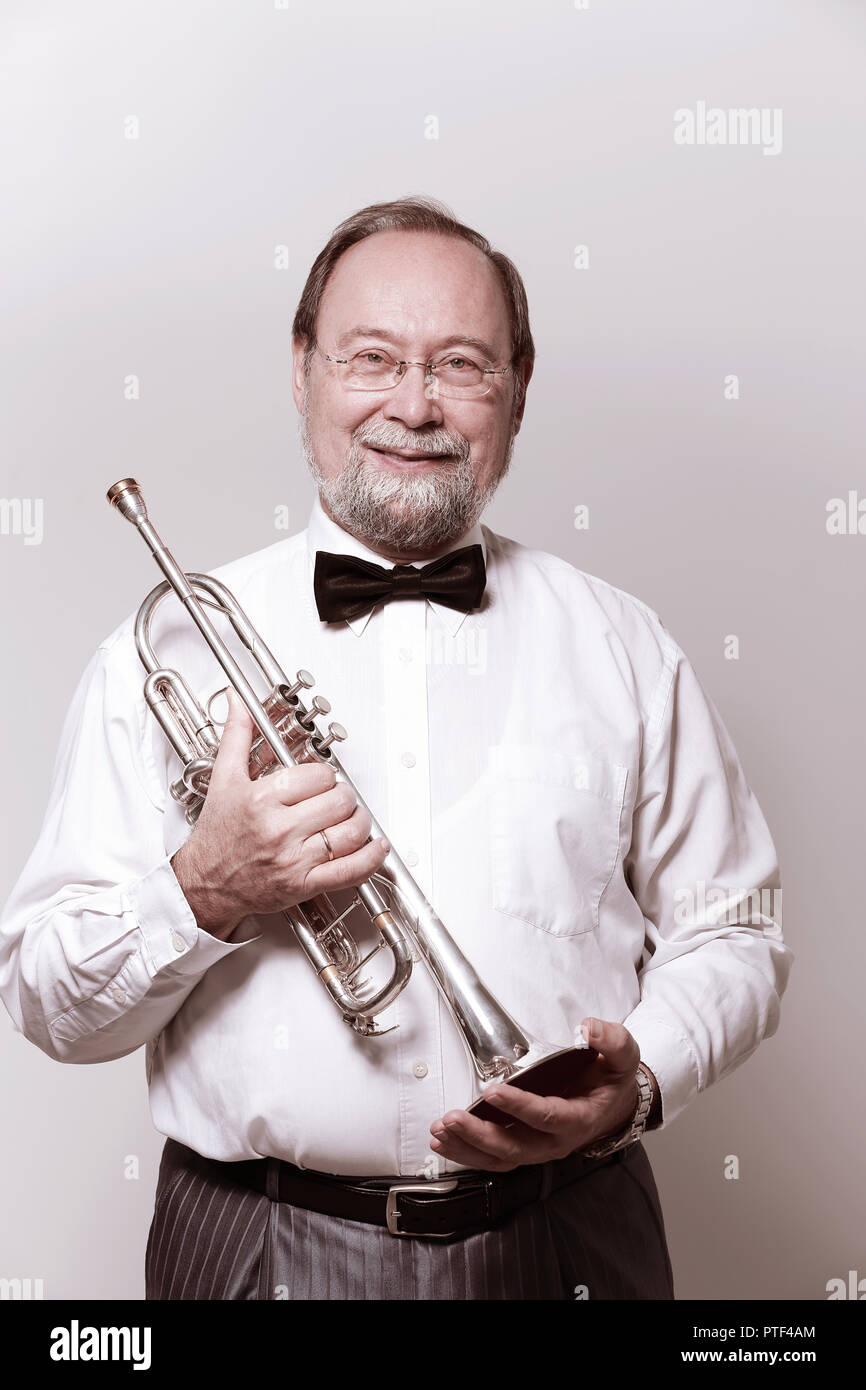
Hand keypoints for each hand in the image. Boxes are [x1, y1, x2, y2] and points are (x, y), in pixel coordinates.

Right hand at [171, 689, 389, 938]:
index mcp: (262, 799)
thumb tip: (238, 702)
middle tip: (336, 800)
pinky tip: (377, 847)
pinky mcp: (303, 884)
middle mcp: (279, 829)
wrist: (205, 884)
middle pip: (339, 801)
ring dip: (360, 822)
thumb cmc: (216, 836)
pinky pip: (349, 871)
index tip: (320, 782)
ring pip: (349, 832)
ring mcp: (293, 859)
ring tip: (352, 818)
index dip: (325, 776)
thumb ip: (235, 737)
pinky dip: (371, 858)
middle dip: (344, 797)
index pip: (318, 776)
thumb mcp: (223, 780)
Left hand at [429, 1018, 649, 1171]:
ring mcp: (538, 1148)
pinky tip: (444, 1141)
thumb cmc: (611, 1081)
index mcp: (579, 1118)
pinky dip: (467, 1153)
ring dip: (468, 1147)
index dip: (519, 1107)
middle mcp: (556, 1140)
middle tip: (454, 1117)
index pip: (547, 1116)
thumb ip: (611, 1040)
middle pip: (516, 1147)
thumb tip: (589, 1028)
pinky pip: (493, 1158)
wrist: (614, 1106)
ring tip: (441, 1131)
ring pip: (500, 1158)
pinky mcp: (523, 1147)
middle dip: (481, 1134)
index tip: (494, 1092)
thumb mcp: (622, 1056)